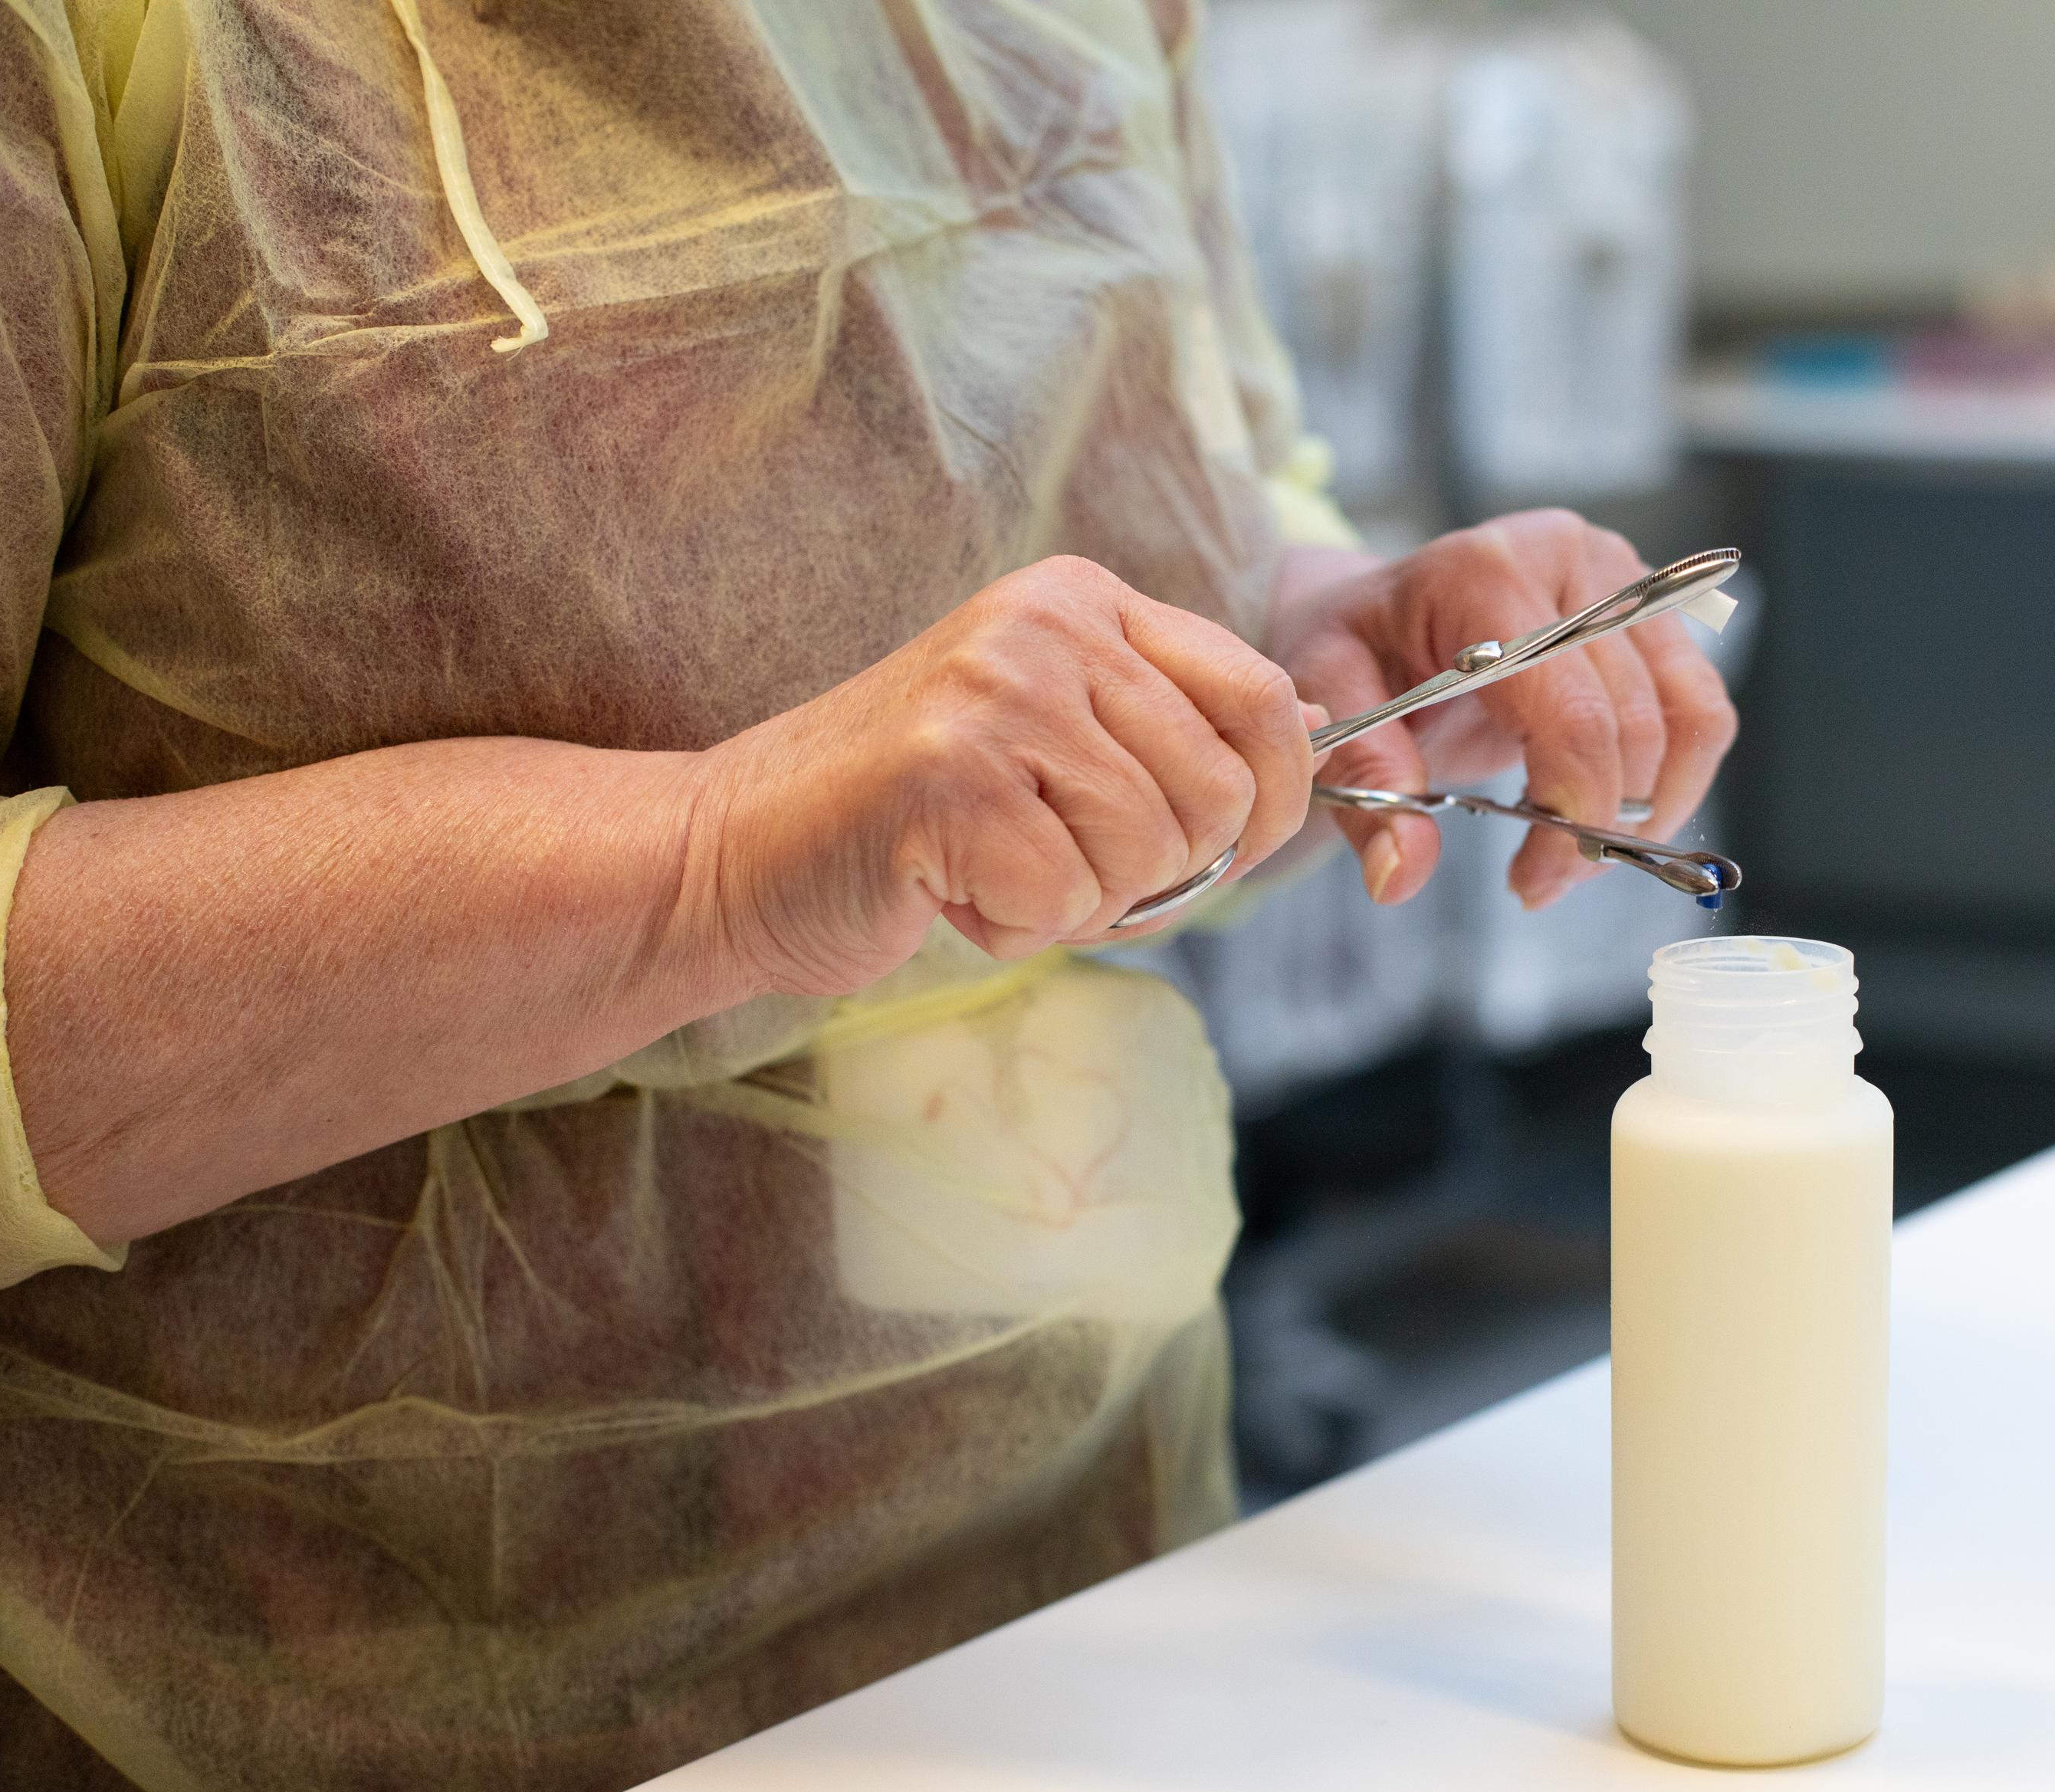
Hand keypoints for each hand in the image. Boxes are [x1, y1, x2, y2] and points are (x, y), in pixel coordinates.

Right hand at [692, 557, 1317, 988]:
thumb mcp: (1057, 736)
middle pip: (1217, 793)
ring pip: (1147, 852)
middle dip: (1162, 871)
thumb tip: (1317, 728)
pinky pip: (1066, 897)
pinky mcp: (948, 778)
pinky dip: (1017, 926)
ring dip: (1081, 901)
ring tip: (995, 869)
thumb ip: (1171, 727)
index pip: (1258, 695)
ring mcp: (995, 695)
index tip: (1232, 848)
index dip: (1276, 797)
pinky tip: (951, 890)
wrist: (737, 852)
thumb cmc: (910, 815)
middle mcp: (1046, 627)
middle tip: (1066, 870)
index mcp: (1084, 602)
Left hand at [1268, 511, 1737, 908]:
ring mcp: (1625, 576)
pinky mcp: (1655, 607)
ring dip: (1648, 808)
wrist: (1383, 610)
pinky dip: (1671, 779)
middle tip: (1543, 882)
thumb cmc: (1356, 649)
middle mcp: (1572, 557)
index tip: (1533, 881)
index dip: (1571, 812)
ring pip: (1691, 718)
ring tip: (1578, 852)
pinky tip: (1612, 814)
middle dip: (1601, 826)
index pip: (1570, 713)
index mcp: (1487, 572)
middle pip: (1634, 724)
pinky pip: (1702, 710)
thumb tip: (1402, 872)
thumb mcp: (1328, 704)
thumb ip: (1366, 783)